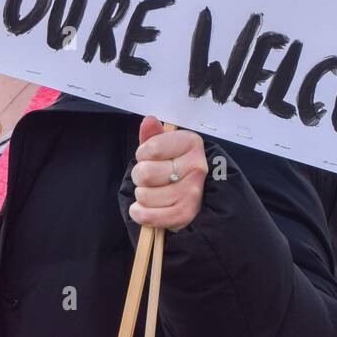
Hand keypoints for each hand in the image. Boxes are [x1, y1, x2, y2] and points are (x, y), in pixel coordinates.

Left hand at [128, 116, 206, 232]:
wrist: (196, 195)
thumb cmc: (175, 168)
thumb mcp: (164, 147)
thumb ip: (153, 135)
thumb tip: (149, 121)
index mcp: (191, 143)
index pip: (151, 148)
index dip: (142, 154)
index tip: (149, 157)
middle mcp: (197, 167)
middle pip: (145, 173)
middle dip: (140, 176)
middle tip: (149, 178)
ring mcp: (192, 192)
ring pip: (144, 195)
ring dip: (142, 195)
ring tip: (152, 192)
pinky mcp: (185, 214)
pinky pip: (149, 216)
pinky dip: (139, 213)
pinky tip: (142, 209)